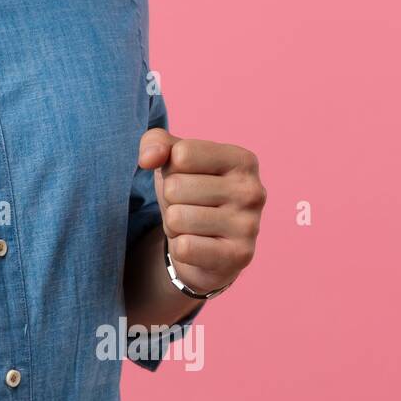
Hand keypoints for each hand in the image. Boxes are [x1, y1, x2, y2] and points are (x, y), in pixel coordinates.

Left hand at [137, 130, 265, 296]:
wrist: (206, 250)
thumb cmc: (190, 197)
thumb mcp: (172, 162)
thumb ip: (156, 144)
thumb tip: (148, 158)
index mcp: (242, 160)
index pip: (182, 154)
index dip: (172, 169)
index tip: (189, 180)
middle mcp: (253, 190)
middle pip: (175, 187)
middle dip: (172, 201)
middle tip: (190, 208)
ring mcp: (249, 225)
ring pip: (176, 218)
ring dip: (175, 226)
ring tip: (194, 227)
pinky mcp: (240, 256)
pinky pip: (184, 247)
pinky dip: (181, 249)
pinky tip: (200, 247)